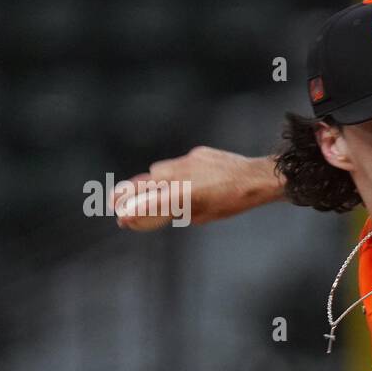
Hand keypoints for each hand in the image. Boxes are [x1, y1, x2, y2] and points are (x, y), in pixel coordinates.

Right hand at [112, 147, 283, 230]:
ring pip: (159, 170)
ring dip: (150, 182)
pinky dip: (174, 174)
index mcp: (185, 193)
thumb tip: (157, 213)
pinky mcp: (197, 153)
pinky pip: (178, 163)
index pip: (150, 202)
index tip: (120, 217)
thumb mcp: (204, 215)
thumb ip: (177, 212)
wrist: (258, 177)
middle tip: (113, 203)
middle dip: (127, 193)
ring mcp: (189, 160)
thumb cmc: (234, 201)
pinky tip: (180, 182)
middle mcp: (183, 174)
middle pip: (145, 181)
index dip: (132, 210)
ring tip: (142, 194)